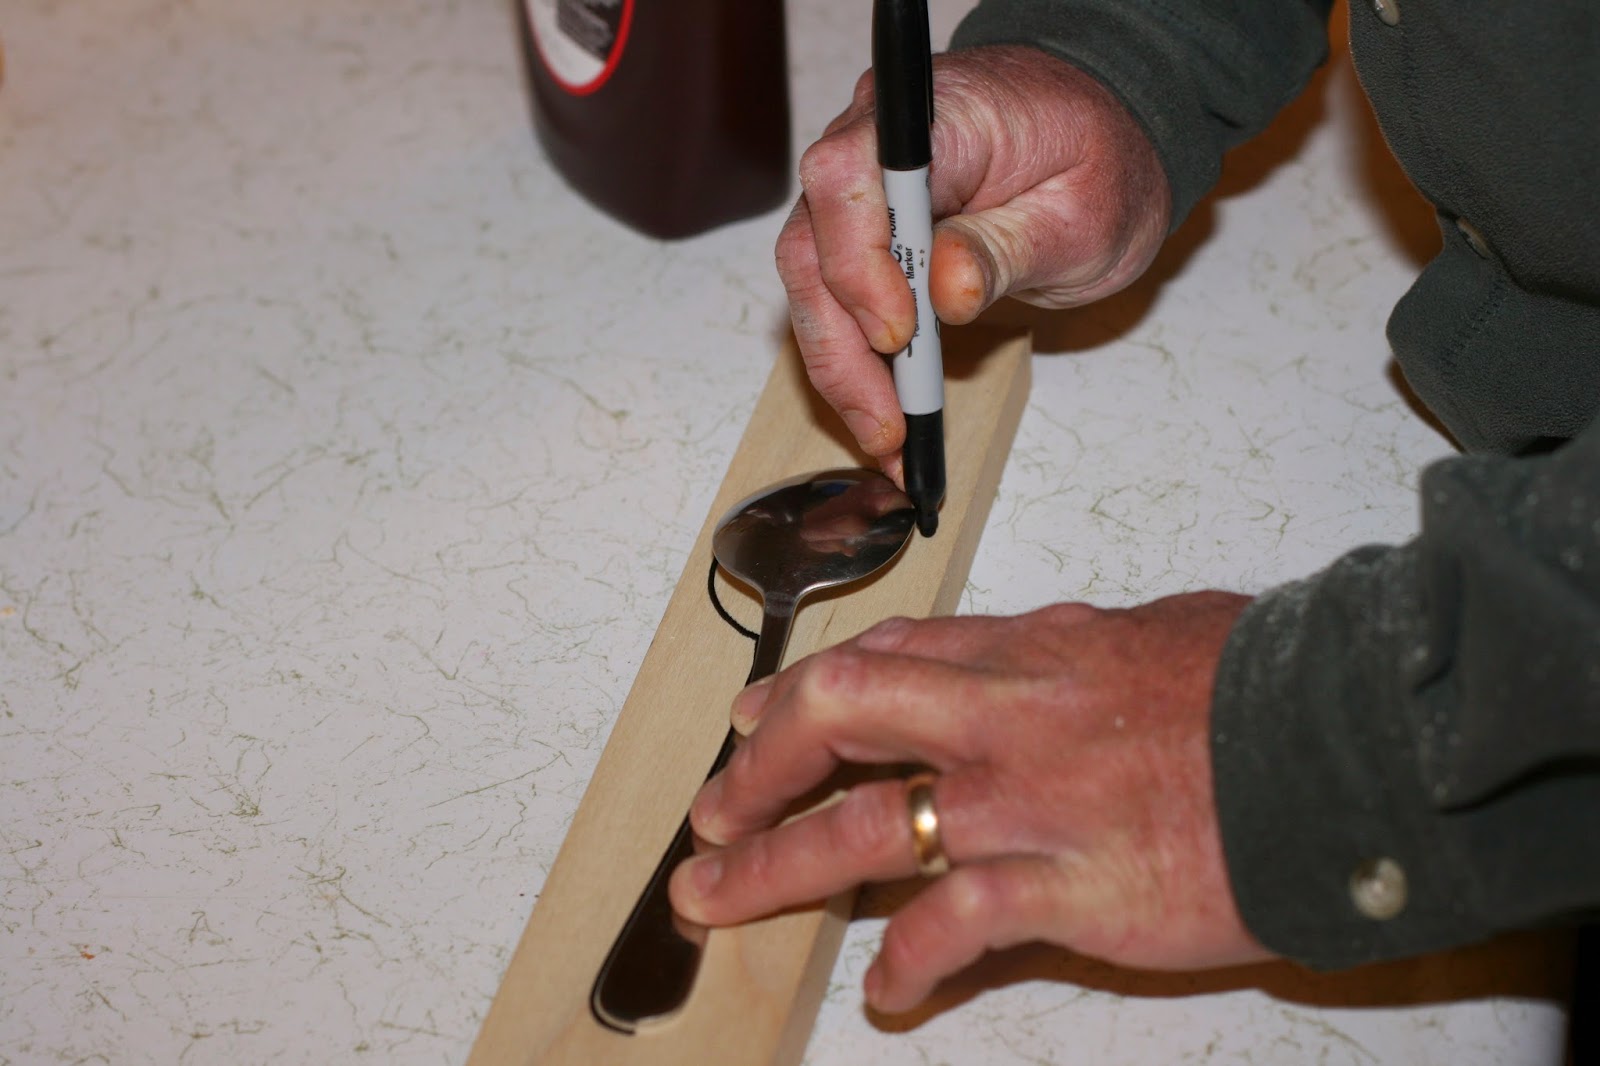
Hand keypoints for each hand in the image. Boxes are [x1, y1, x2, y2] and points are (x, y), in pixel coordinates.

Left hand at [668, 592, 1269, 1012]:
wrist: (1348, 746)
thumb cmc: (1263, 685)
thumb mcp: (1151, 633)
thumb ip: (1072, 645)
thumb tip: (1036, 649)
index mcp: (1028, 651)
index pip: (881, 659)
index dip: (800, 691)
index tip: (756, 718)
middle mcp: (1008, 717)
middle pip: (839, 720)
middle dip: (756, 768)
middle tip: (711, 815)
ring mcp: (1031, 802)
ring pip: (866, 828)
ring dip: (777, 868)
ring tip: (718, 900)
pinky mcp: (1072, 885)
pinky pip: (959, 925)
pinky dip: (910, 961)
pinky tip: (886, 989)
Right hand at [777, 45, 1170, 481]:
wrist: (1105, 130)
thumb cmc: (1099, 161)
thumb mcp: (1082, 213)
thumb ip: (1009, 246)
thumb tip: (945, 292)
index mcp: (937, 112)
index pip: (851, 173)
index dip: (858, 260)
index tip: (897, 334)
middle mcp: (876, 140)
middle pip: (814, 241)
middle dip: (842, 343)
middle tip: (886, 423)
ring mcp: (860, 186)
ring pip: (811, 280)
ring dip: (841, 366)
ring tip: (886, 436)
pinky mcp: (861, 230)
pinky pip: (833, 295)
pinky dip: (855, 361)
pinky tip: (885, 413)